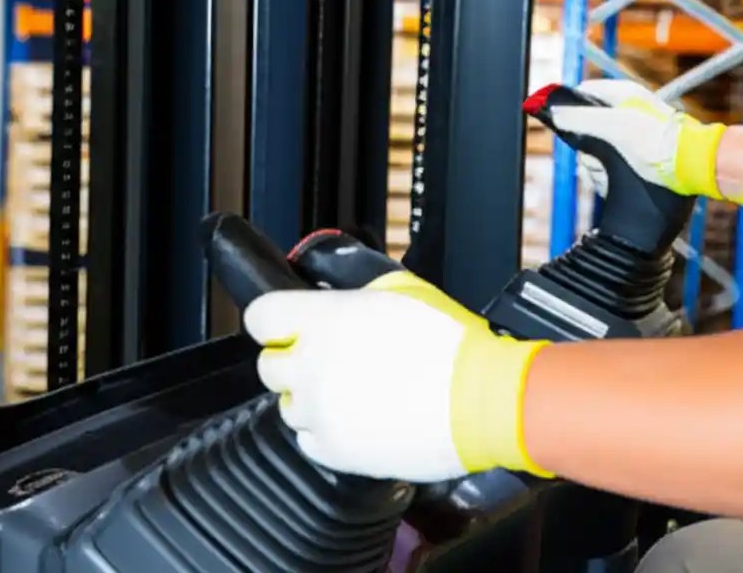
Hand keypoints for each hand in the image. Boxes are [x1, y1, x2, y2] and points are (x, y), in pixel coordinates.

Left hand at [243, 270, 551, 481]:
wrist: (481, 399)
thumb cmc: (451, 344)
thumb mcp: (403, 291)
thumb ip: (357, 295)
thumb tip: (339, 299)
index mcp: (321, 319)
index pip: (261, 315)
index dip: (277, 320)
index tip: (288, 326)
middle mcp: (309, 366)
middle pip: (269, 365)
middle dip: (294, 360)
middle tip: (330, 360)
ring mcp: (319, 411)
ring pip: (289, 405)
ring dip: (312, 398)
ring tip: (354, 393)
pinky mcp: (334, 450)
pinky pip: (309, 440)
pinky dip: (328, 431)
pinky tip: (360, 419)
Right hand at [544, 79, 726, 198]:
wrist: (691, 167)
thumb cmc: (658, 142)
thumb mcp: (616, 126)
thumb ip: (583, 118)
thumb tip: (555, 113)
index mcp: (622, 95)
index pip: (583, 94)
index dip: (572, 111)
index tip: (571, 129)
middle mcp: (624, 113)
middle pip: (585, 129)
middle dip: (587, 151)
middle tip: (600, 161)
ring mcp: (628, 136)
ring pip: (594, 152)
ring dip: (596, 168)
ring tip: (611, 175)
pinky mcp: (632, 158)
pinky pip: (606, 167)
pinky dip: (606, 178)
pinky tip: (613, 183)